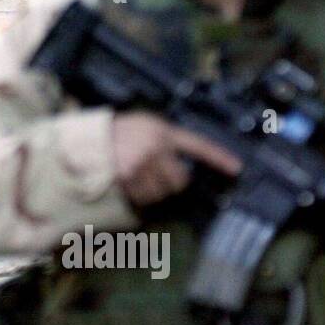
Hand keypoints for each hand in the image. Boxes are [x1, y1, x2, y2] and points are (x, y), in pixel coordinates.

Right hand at [111, 111, 241, 207]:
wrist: (88, 138)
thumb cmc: (118, 132)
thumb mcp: (145, 127)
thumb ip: (164, 142)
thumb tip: (180, 171)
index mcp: (163, 131)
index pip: (197, 145)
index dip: (218, 158)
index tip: (237, 169)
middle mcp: (156, 147)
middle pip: (179, 180)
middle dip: (170, 182)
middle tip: (155, 175)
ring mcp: (142, 163)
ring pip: (161, 192)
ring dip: (152, 191)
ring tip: (137, 177)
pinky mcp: (128, 177)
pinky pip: (142, 197)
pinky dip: (137, 195)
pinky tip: (127, 183)